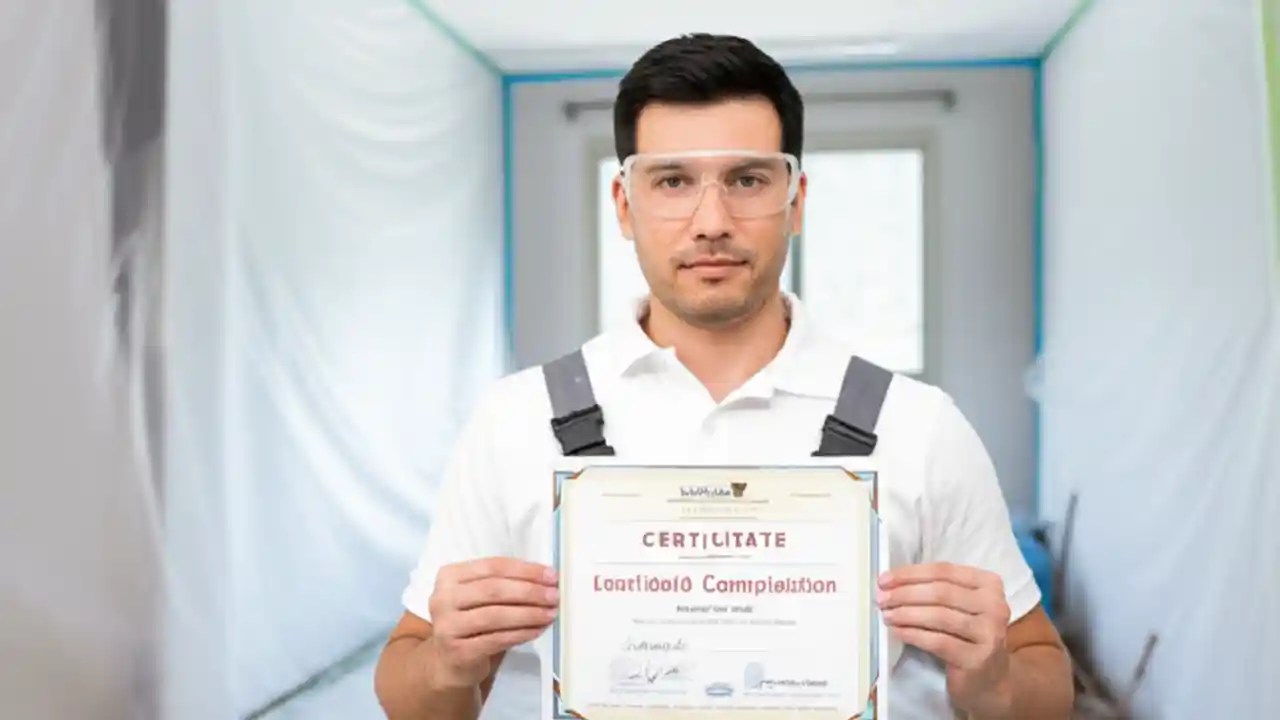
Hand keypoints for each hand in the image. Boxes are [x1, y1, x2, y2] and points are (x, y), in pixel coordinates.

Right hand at [427, 557, 558, 688]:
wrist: (447, 661)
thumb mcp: (477, 596)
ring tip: (550, 613)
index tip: (551, 575)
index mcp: (449, 576)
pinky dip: (521, 633)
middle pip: (493, 589)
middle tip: (554, 595)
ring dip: (529, 613)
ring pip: (495, 615)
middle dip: (529, 591)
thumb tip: (545, 578)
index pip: (492, 566)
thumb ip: (503, 583)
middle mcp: (442, 599)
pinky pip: (496, 639)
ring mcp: (447, 626)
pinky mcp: (457, 651)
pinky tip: (537, 630)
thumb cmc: (470, 622)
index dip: (525, 570)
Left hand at [878, 563, 1013, 717]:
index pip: (944, 571)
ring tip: (886, 614)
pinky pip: (938, 642)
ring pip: (939, 616)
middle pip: (941, 592)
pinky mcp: (977, 659)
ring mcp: (989, 633)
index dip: (911, 573)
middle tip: (881, 598)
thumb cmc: (967, 636)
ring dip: (906, 613)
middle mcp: (995, 605)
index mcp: (990, 584)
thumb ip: (935, 590)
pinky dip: (914, 634)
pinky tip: (898, 631)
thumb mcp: (959, 606)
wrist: (989, 680)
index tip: (885, 579)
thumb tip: (892, 582)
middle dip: (905, 593)